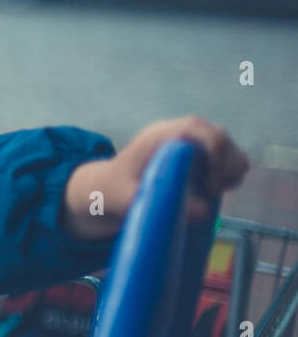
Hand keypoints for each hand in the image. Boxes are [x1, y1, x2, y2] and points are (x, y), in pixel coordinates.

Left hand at [64, 116, 249, 239]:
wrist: (106, 192)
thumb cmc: (112, 190)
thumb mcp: (127, 198)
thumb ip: (159, 200)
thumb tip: (203, 209)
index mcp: (160, 136)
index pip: (196, 127)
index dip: (213, 147)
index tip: (211, 179)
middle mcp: (178, 136)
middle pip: (219, 136)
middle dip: (226, 163)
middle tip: (213, 190)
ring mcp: (190, 147)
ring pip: (228, 149)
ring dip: (230, 170)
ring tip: (213, 191)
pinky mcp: (197, 161)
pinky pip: (226, 161)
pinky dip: (229, 175)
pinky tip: (215, 191)